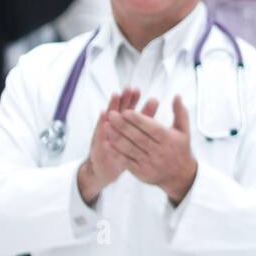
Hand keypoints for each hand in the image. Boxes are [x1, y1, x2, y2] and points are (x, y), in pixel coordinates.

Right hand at [77, 89, 152, 205]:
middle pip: (119, 109)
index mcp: (124, 125)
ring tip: (116, 95)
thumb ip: (143, 120)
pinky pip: (102, 133)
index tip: (138, 90)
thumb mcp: (135, 137)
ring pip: (110, 118)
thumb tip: (155, 103)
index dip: (133, 100)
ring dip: (112, 106)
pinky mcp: (100, 143)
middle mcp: (114, 126)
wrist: (106, 167)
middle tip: (129, 88)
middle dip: (124, 99)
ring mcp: (106, 133)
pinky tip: (103, 115)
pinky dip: (102, 124)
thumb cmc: (124, 150)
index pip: (130, 109)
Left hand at [105, 95, 198, 204]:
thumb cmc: (180, 150)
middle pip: (138, 137)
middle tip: (111, 114)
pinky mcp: (141, 172)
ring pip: (130, 148)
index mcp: (169, 140)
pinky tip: (107, 143)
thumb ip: (180, 112)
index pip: (152, 128)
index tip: (126, 111)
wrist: (180, 176)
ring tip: (106, 126)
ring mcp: (149, 162)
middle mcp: (159, 151)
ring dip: (116, 137)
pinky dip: (115, 152)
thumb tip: (177, 96)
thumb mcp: (184, 131)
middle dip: (123, 125)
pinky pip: (126, 160)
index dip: (138, 119)